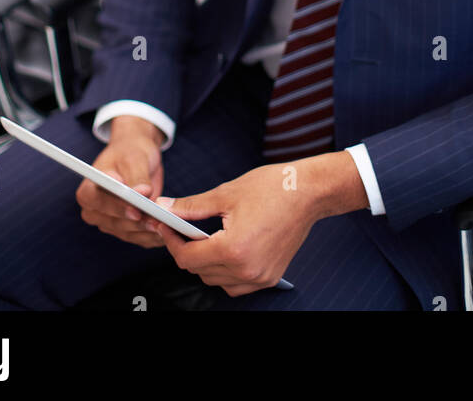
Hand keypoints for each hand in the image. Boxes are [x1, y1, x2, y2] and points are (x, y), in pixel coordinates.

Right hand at [76, 117, 165, 247]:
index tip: (136, 211)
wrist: (136, 157)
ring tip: (167, 226)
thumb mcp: (134, 158)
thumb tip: (143, 192)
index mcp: (88, 191)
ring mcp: (109, 223)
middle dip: (138, 222)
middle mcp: (94, 211)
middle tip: (158, 220)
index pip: (101, 203)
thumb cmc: (130, 153)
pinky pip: (138, 237)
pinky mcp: (124, 230)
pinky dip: (152, 235)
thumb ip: (138, 176)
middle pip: (115, 222)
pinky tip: (166, 231)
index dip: (118, 208)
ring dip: (147, 231)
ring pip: (128, 233)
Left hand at [154, 154, 367, 293]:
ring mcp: (260, 277)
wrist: (308, 192)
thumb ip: (191, 206)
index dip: (172, 243)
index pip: (188, 259)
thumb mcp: (226, 193)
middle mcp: (246, 270)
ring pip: (216, 281)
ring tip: (205, 238)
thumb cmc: (271, 188)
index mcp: (233, 249)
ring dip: (205, 264)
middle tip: (183, 228)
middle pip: (200, 272)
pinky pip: (236, 284)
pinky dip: (225, 272)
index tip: (166, 227)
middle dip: (187, 251)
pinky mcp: (270, 277)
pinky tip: (226, 250)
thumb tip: (165, 208)